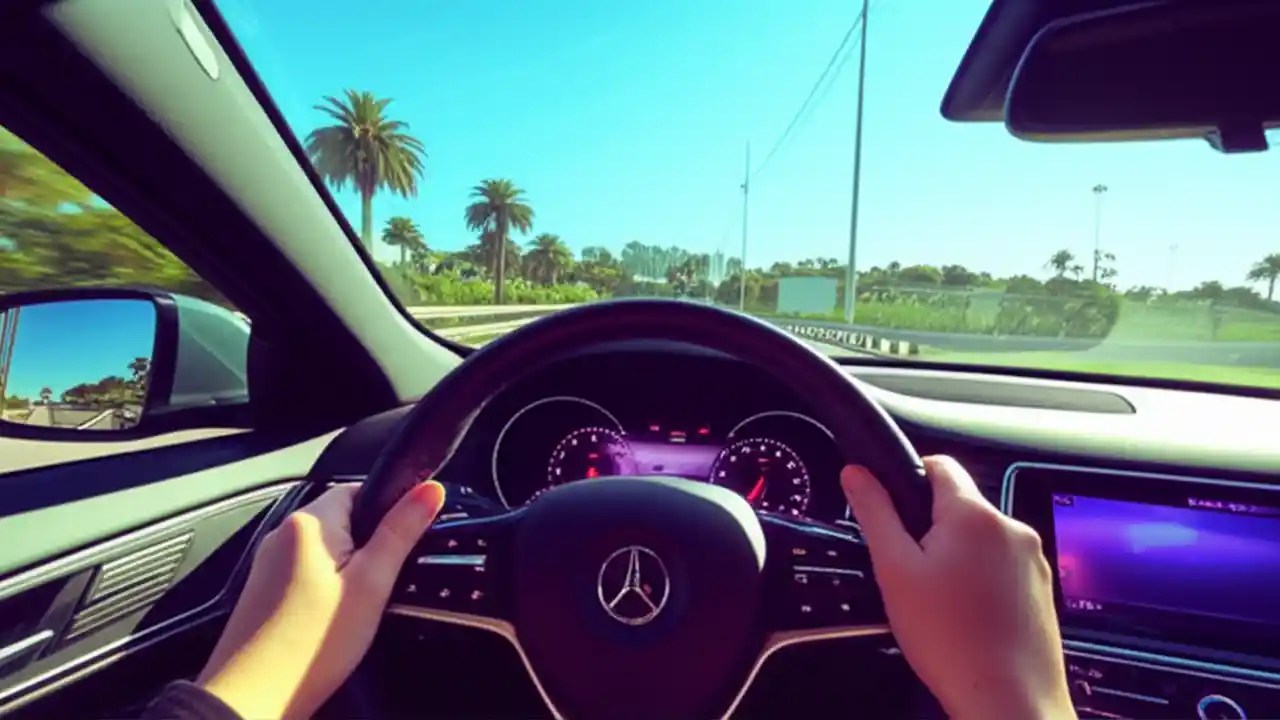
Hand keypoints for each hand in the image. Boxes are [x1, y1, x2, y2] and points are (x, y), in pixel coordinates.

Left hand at [197, 482, 445, 719]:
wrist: (251, 700)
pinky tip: (328, 622)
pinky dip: (325, 592)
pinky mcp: (264, 591)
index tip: (401, 548)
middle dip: (368, 549)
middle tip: (378, 588)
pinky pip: (307, 575)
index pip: (361, 490)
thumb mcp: (371, 586)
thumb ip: (401, 532)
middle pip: (343, 522)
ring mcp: (269, 563)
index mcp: (309, 522)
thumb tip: (431, 489)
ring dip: (347, 573)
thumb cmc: (309, 646)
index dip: (389, 515)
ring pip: (327, 551)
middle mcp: (282, 534)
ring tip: (352, 611)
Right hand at [841, 456, 1073, 719]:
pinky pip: (1001, 568)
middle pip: (959, 506)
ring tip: (940, 604)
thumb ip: (875, 513)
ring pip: (980, 540)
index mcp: (974, 515)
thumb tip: (857, 473)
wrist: (1008, 700)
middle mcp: (1011, 529)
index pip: (939, 464)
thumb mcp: (895, 571)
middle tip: (911, 573)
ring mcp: (1032, 559)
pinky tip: (966, 618)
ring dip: (957, 558)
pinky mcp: (1041, 588)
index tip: (893, 510)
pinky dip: (980, 583)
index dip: (909, 479)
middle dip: (931, 530)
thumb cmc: (952, 642)